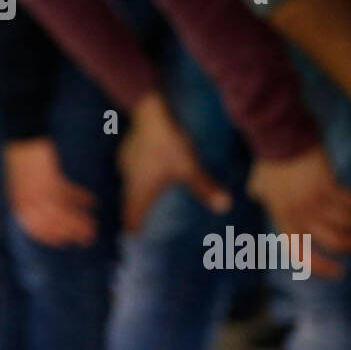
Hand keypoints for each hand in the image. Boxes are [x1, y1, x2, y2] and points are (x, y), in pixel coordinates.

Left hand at [4, 138, 95, 246]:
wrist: (22, 138)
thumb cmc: (24, 160)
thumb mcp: (23, 185)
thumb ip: (32, 201)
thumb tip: (48, 214)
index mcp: (20, 204)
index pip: (37, 230)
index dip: (53, 237)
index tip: (66, 242)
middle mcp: (28, 201)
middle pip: (53, 225)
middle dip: (72, 233)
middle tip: (88, 239)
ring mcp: (39, 191)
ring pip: (63, 214)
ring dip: (80, 221)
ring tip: (94, 226)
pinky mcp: (49, 179)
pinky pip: (69, 194)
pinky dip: (82, 199)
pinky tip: (93, 202)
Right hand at [119, 91, 229, 231]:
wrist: (149, 113)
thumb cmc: (169, 145)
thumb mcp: (190, 167)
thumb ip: (205, 187)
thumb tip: (225, 206)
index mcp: (141, 189)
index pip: (131, 215)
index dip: (132, 227)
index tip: (133, 236)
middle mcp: (129, 179)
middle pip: (126, 201)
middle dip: (133, 210)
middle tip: (138, 219)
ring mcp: (125, 162)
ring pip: (127, 183)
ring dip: (134, 191)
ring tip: (143, 194)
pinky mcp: (126, 147)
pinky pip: (129, 167)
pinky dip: (136, 173)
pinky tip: (145, 167)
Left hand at [248, 143, 350, 279]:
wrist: (279, 134)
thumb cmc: (270, 156)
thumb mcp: (259, 183)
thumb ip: (261, 194)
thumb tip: (257, 196)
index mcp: (281, 218)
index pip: (299, 253)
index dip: (319, 267)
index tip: (338, 271)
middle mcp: (298, 216)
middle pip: (335, 243)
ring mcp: (314, 203)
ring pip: (349, 226)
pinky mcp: (329, 187)